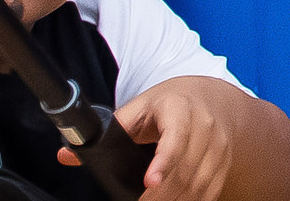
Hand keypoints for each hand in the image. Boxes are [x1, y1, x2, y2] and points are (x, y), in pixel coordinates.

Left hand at [58, 76, 233, 200]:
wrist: (212, 99)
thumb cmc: (168, 104)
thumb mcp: (136, 110)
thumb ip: (105, 134)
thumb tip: (65, 156)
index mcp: (179, 108)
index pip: (175, 138)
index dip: (163, 162)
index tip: (149, 182)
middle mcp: (205, 125)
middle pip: (185, 169)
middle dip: (162, 195)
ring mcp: (218, 145)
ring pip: (199, 183)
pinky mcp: (224, 162)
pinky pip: (211, 189)